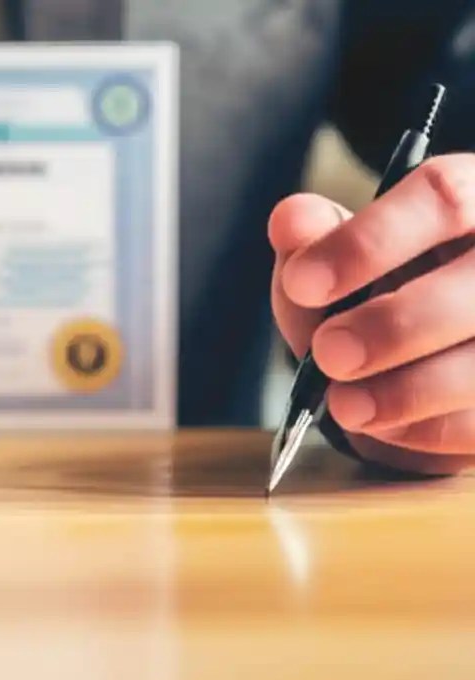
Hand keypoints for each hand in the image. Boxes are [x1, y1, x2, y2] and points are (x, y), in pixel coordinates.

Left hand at [270, 154, 474, 473]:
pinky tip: (382, 425)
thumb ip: (312, 242)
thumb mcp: (342, 260)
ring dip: (409, 390)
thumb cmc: (381, 291)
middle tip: (328, 354)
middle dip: (393, 326)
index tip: (302, 283)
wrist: (424, 353)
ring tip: (344, 404)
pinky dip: (429, 427)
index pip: (444, 197)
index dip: (368, 243)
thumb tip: (290, 221)